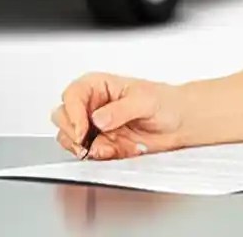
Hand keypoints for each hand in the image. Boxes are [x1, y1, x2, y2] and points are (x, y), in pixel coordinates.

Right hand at [52, 72, 186, 159]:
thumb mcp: (146, 100)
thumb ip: (121, 109)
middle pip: (62, 116)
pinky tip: (110, 153)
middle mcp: (92, 105)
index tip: (83, 129)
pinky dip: (95, 156)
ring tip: (98, 150)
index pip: (73, 95)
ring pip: (68, 137)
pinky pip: (87, 153)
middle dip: (71, 132)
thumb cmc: (165, 102)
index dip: (73, 113)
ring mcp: (94, 127)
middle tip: (85, 143)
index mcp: (99, 86)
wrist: (180, 123)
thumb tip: (98, 118)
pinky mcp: (101, 145)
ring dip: (79, 147)